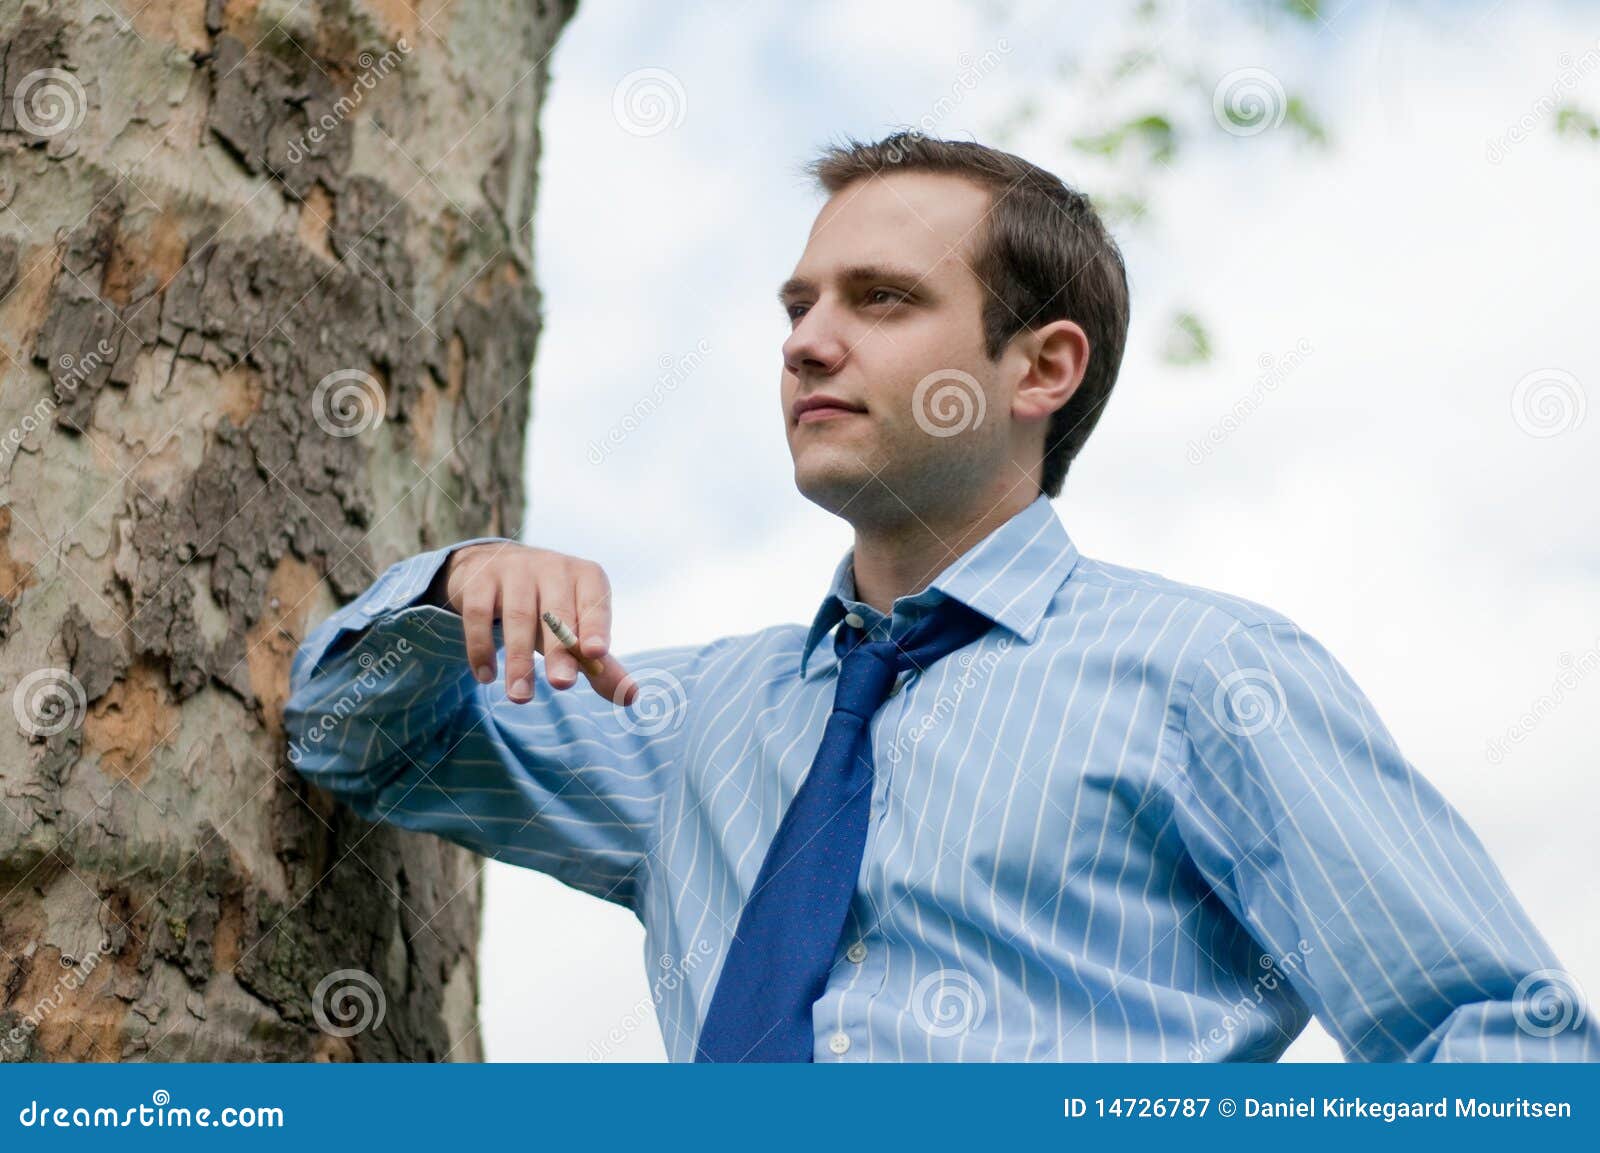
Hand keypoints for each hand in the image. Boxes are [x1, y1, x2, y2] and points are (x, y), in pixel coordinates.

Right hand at [435, 542, 635, 705]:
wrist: (497, 567)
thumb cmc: (549, 606)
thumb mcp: (576, 630)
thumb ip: (601, 664)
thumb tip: (631, 697)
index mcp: (586, 577)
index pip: (595, 601)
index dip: (596, 625)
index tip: (596, 652)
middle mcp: (553, 567)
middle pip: (556, 613)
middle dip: (559, 650)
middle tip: (562, 684)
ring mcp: (514, 569)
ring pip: (516, 616)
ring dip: (518, 660)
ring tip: (520, 697)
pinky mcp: (480, 579)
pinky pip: (478, 614)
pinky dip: (481, 646)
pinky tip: (486, 677)